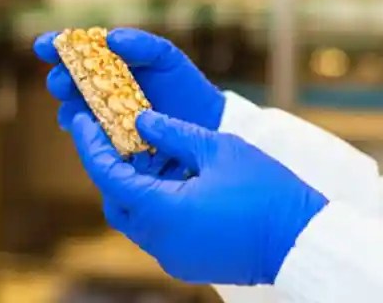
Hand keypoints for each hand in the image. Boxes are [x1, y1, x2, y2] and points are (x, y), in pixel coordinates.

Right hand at [35, 29, 226, 132]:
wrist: (205, 123)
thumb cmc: (184, 85)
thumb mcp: (166, 58)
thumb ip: (142, 45)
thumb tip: (111, 38)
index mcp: (106, 64)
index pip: (73, 52)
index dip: (55, 47)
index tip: (44, 45)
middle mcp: (96, 91)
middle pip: (65, 84)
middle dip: (60, 80)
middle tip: (64, 80)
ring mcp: (99, 119)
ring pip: (72, 113)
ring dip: (71, 108)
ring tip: (78, 104)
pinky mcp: (107, 145)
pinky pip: (89, 140)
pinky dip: (88, 134)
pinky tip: (94, 129)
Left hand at [68, 110, 328, 285]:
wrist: (301, 240)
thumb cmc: (267, 191)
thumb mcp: (220, 150)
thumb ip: (174, 134)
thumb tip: (140, 121)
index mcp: (162, 211)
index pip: (108, 175)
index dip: (91, 145)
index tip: (82, 120)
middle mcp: (159, 240)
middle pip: (117, 201)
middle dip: (113, 168)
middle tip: (118, 136)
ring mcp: (173, 256)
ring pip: (137, 218)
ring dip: (138, 187)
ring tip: (154, 155)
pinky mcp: (188, 262)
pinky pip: (159, 231)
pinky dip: (158, 205)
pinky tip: (179, 181)